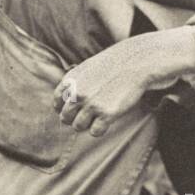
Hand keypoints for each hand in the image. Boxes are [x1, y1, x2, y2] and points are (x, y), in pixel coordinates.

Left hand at [51, 28, 194, 136]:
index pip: (57, 103)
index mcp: (71, 80)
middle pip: (65, 117)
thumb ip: (74, 81)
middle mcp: (77, 93)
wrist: (137, 62)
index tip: (77, 107)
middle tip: (89, 114)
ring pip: (78, 126)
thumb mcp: (88, 67)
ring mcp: (91, 104)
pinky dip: (100, 129)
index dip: (65, 107)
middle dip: (75, 118)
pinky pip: (95, 132)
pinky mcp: (107, 114)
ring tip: (98, 117)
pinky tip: (107, 120)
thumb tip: (64, 99)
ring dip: (87, 125)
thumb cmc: (114, 64)